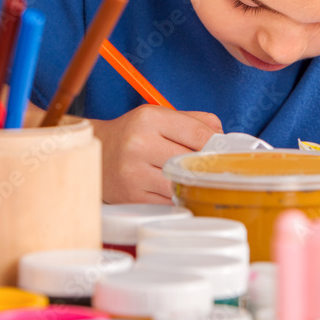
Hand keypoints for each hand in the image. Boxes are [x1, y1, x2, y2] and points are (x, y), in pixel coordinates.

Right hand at [93, 104, 222, 203]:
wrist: (94, 153)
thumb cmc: (132, 135)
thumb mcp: (159, 116)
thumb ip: (194, 121)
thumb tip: (225, 138)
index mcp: (149, 119)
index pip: (198, 133)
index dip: (217, 144)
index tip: (224, 151)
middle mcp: (139, 144)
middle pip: (192, 160)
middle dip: (207, 165)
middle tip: (216, 168)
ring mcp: (133, 173)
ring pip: (182, 184)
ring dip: (193, 184)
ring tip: (196, 180)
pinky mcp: (131, 197)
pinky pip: (168, 202)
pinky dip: (178, 199)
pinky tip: (178, 192)